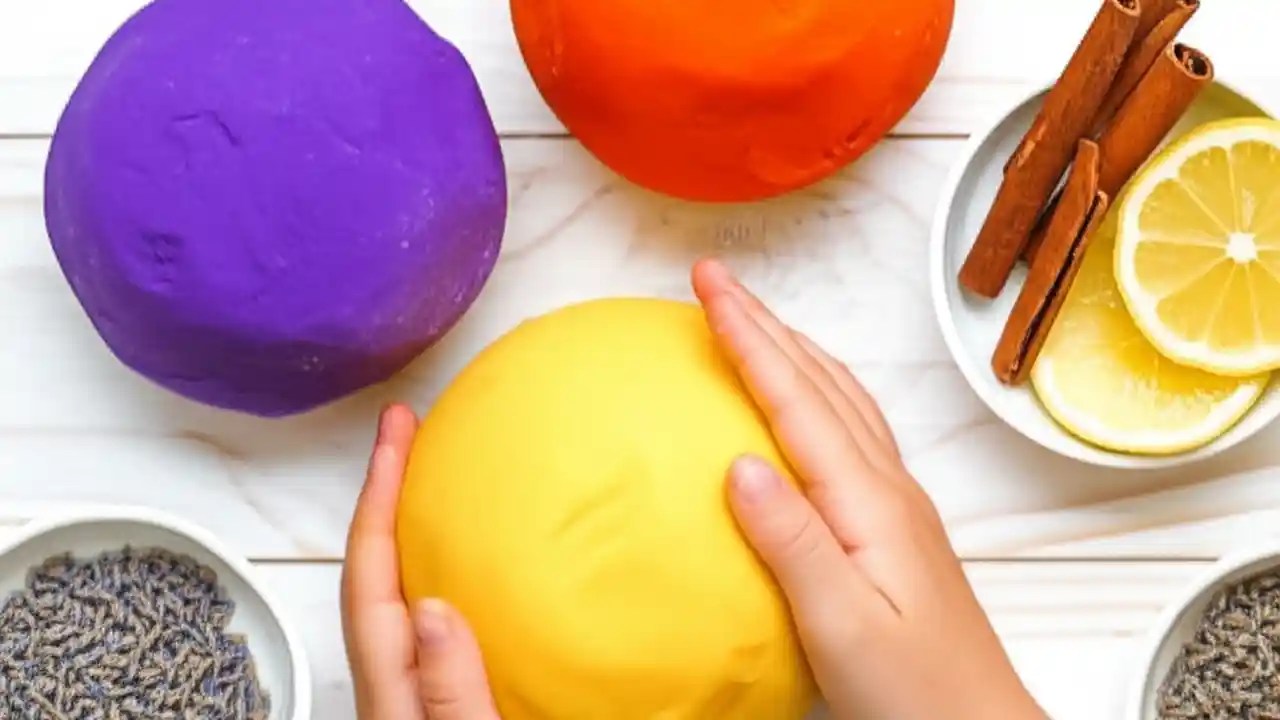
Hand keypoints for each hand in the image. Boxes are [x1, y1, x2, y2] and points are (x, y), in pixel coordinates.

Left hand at [341, 404, 500, 719]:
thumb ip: (453, 692)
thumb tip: (437, 611)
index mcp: (391, 690)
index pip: (373, 575)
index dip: (381, 493)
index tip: (394, 430)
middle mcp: (394, 683)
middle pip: (375, 571)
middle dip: (387, 493)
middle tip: (408, 429)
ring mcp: (416, 688)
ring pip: (401, 591)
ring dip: (412, 525)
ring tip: (437, 474)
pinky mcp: (443, 696)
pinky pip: (434, 613)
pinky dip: (443, 564)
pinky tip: (477, 558)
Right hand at [692, 260, 1044, 719]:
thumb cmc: (917, 693)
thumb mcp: (844, 628)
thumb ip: (793, 544)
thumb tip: (739, 465)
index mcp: (869, 503)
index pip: (798, 400)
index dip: (751, 338)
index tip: (711, 288)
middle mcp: (886, 490)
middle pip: (820, 384)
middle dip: (766, 323)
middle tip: (717, 280)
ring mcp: (894, 506)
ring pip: (840, 401)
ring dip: (793, 350)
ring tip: (755, 320)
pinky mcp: (891, 529)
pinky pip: (848, 433)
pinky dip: (815, 395)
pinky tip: (800, 407)